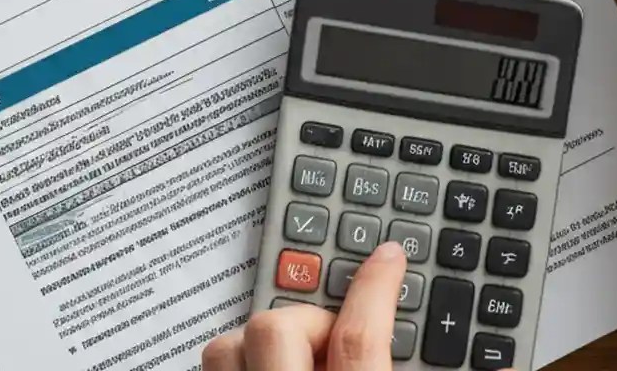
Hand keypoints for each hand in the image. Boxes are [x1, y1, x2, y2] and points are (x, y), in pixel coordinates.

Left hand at [203, 242, 417, 370]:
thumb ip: (398, 359)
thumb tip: (403, 323)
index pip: (358, 339)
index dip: (376, 288)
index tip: (387, 258)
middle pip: (276, 328)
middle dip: (305, 318)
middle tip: (333, 337)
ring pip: (226, 345)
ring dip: (262, 340)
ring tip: (296, 358)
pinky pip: (213, 370)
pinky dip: (241, 360)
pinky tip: (267, 369)